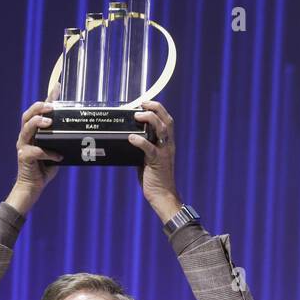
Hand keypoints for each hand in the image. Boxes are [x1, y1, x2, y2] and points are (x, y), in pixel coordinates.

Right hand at [7, 85, 63, 215]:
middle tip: (51, 106)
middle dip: (39, 107)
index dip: (47, 98)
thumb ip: (61, 141)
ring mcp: (23, 146)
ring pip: (26, 128)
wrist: (31, 187)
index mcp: (33, 132)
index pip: (39, 111)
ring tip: (49, 122)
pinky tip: (59, 156)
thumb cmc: (44, 168)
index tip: (57, 87)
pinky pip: (36, 151)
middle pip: (28, 115)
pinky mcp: (23, 157)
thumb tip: (80, 134)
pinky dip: (48, 153)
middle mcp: (26, 136)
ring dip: (38, 123)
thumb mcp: (56, 151)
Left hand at [129, 100, 182, 221]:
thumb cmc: (155, 178)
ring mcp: (164, 153)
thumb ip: (144, 148)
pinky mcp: (157, 162)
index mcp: (168, 143)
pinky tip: (131, 138)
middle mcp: (168, 145)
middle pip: (167, 120)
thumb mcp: (150, 159)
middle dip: (155, 108)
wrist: (163, 196)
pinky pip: (149, 148)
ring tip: (137, 117)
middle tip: (142, 105)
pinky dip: (140, 141)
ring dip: (149, 120)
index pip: (167, 120)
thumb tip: (130, 138)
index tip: (145, 104)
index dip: (157, 109)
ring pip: (162, 129)